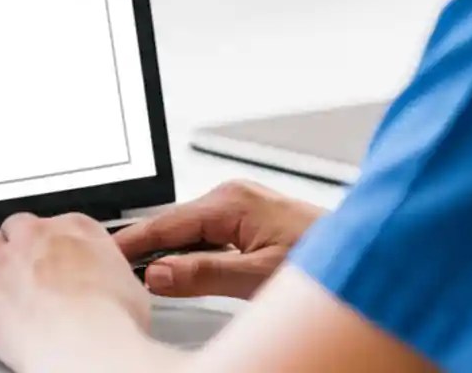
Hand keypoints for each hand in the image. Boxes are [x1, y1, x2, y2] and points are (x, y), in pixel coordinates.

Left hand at [0, 212, 179, 372]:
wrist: (91, 349)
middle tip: (22, 265)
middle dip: (17, 243)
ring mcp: (3, 264)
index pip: (58, 221)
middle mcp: (36, 238)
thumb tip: (113, 282)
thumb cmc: (116, 325)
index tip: (54, 254)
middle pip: (16, 225)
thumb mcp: (129, 286)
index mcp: (76, 230)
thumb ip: (109, 272)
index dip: (53, 241)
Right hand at [114, 180, 325, 298]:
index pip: (165, 223)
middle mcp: (232, 195)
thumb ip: (204, 274)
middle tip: (114, 269)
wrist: (367, 253)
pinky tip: (181, 267)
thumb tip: (158, 274)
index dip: (131, 243)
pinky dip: (189, 250)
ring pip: (189, 229)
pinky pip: (206, 232)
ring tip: (140, 272)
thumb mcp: (258, 276)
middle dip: (145, 247)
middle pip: (173, 224)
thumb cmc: (323, 260)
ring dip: (168, 250)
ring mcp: (241, 204)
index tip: (104, 256)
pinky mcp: (249, 217)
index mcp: (231, 202)